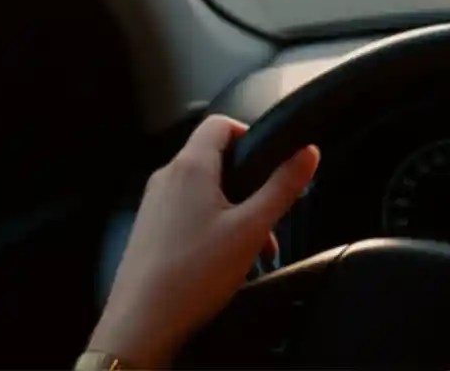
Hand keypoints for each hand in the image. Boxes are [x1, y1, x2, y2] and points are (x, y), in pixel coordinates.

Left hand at [88, 115, 319, 367]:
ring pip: (205, 190)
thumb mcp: (251, 228)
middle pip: (216, 160)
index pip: (220, 124)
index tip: (272, 162)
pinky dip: (214, 225)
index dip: (250, 134)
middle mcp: (166, 178)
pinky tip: (227, 260)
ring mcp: (154, 204)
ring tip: (255, 249)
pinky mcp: (149, 230)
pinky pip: (188, 212)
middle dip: (250, 184)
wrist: (140, 325)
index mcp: (190, 167)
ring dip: (236, 211)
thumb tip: (309, 151)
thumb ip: (283, 186)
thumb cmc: (195, 273)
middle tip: (270, 217)